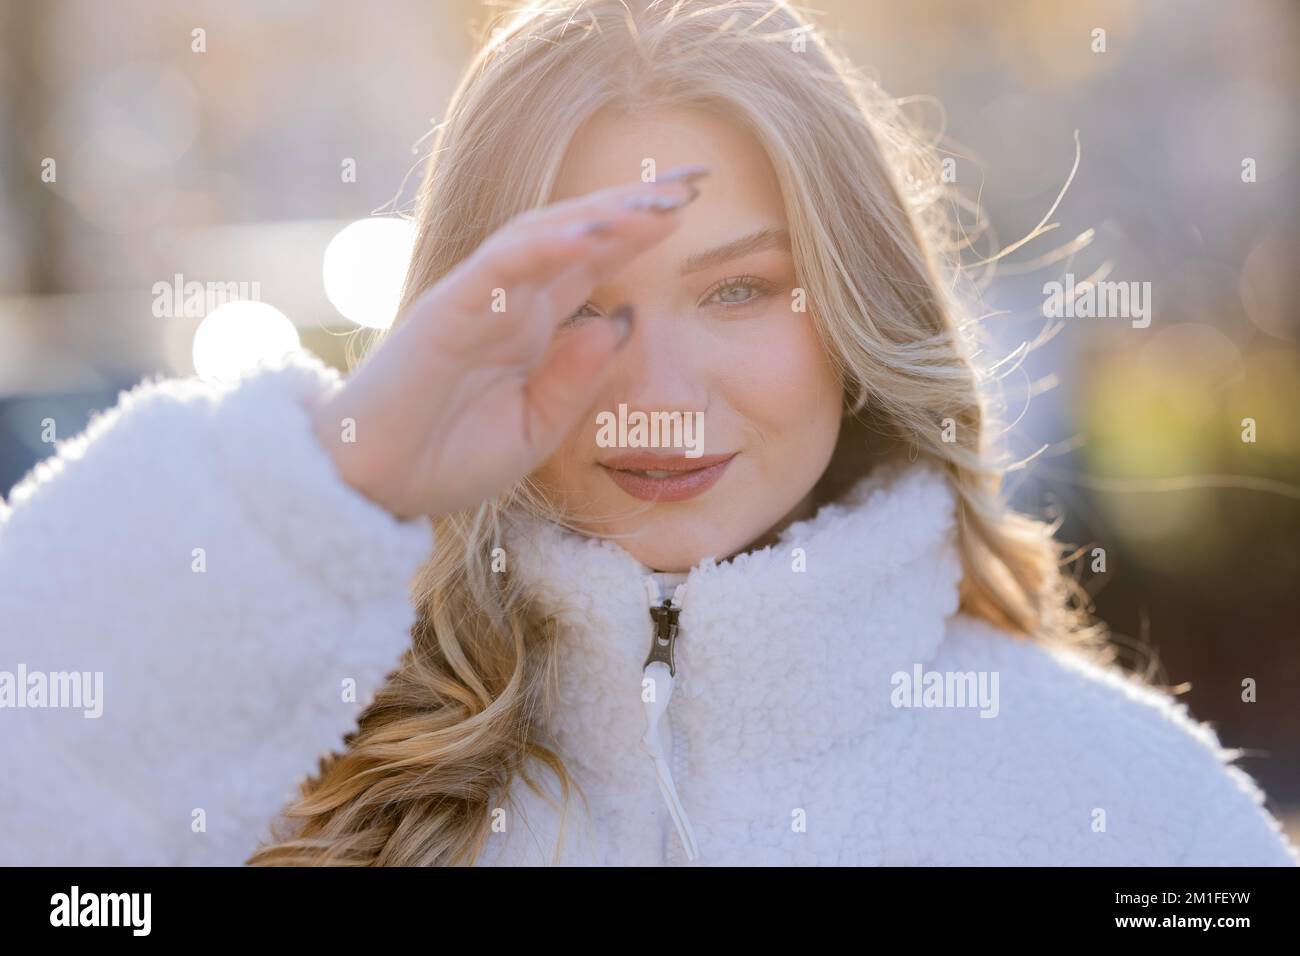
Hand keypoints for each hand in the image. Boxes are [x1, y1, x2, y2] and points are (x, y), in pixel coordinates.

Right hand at [310, 164, 709, 519]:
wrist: (374, 491)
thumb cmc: (449, 459)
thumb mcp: (536, 427)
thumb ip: (579, 377)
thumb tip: (629, 319)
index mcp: (533, 324)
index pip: (595, 260)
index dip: (643, 228)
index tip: (696, 203)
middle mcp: (510, 300)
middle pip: (578, 232)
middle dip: (636, 203)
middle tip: (695, 179)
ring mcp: (477, 299)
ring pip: (543, 236)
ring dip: (601, 215)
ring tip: (659, 200)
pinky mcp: (445, 309)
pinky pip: (499, 267)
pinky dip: (543, 246)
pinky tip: (590, 234)